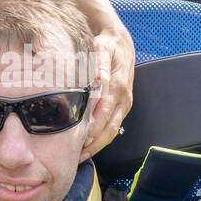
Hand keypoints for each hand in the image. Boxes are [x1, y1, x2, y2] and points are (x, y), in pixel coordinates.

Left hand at [80, 28, 134, 161]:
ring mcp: (125, 104)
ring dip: (98, 145)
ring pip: (112, 131)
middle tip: (75, 157)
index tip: (76, 143)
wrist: (120, 43)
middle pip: (109, 129)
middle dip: (93, 145)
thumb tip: (99, 79)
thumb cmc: (106, 46)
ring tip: (80, 156)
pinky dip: (102, 138)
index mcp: (117, 87)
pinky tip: (90, 145)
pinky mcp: (124, 106)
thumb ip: (99, 64)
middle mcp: (123, 98)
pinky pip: (114, 126)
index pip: (103, 115)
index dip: (90, 131)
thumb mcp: (101, 48)